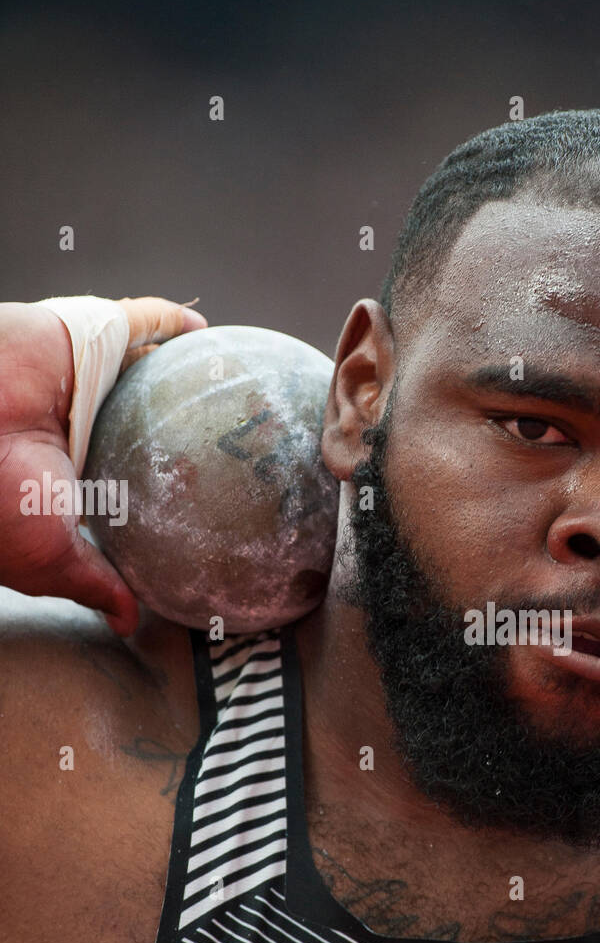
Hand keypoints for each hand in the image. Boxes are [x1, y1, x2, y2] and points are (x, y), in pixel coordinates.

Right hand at [0, 296, 206, 633]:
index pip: (125, 474)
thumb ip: (95, 583)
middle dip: (185, 429)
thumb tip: (129, 622)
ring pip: (146, 369)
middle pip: (143, 420)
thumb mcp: (53, 558)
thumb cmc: (0, 500)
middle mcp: (80, 423)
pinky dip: (173, 323)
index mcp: (70, 470)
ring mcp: (85, 378)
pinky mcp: (86, 336)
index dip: (158, 483)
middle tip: (233, 442)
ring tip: (229, 386)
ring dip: (185, 373)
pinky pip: (141, 320)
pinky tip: (205, 336)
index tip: (205, 499)